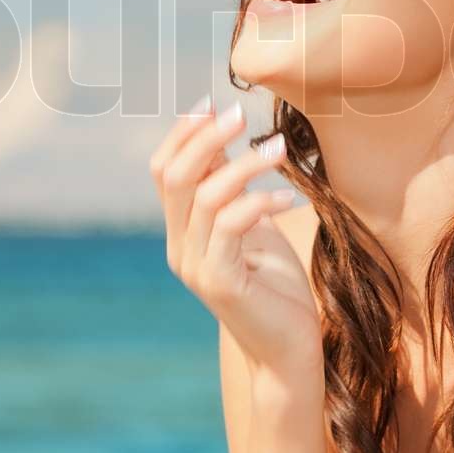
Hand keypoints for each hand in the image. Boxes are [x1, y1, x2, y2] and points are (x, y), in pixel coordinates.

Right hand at [150, 96, 322, 384]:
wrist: (289, 350)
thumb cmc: (276, 287)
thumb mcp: (252, 224)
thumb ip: (232, 187)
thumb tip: (224, 132)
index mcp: (181, 232)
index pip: (163, 171)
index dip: (182, 133)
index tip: (212, 102)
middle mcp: (179, 248)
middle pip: (175, 176)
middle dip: (205, 137)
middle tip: (241, 113)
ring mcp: (195, 267)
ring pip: (206, 196)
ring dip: (245, 164)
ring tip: (280, 149)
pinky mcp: (219, 282)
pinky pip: (231, 225)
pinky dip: (259, 201)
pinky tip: (290, 197)